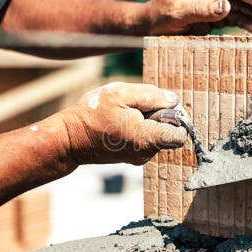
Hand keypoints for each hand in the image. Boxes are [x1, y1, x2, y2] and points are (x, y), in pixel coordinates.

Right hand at [55, 82, 187, 165]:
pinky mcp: (133, 157)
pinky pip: (147, 140)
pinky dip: (141, 129)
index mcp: (146, 138)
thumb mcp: (121, 94)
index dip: (178, 118)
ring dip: (149, 122)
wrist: (71, 138)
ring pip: (159, 135)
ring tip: (126, 114)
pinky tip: (123, 122)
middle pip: (171, 133)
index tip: (163, 106)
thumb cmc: (93, 113)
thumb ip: (152, 96)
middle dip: (161, 117)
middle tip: (138, 107)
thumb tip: (174, 101)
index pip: (181, 135)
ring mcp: (140, 157)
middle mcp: (147, 153)